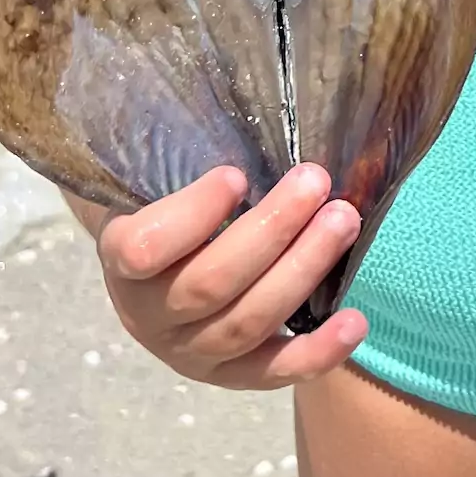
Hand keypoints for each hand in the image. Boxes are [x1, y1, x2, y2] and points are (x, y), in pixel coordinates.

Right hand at [95, 163, 366, 387]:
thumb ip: (187, 154)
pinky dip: (317, 353)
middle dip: (271, 230)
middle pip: (210, 284)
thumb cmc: (168, 201)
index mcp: (120, 258)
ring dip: (302, 271)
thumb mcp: (158, 176)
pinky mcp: (229, 376)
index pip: (145, 249)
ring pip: (247, 323)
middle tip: (316, 181)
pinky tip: (355, 321)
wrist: (158, 265)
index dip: (193, 214)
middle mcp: (147, 315)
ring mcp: (188, 353)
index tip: (236, 174)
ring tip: (343, 220)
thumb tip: (248, 100)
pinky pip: (273, 374)